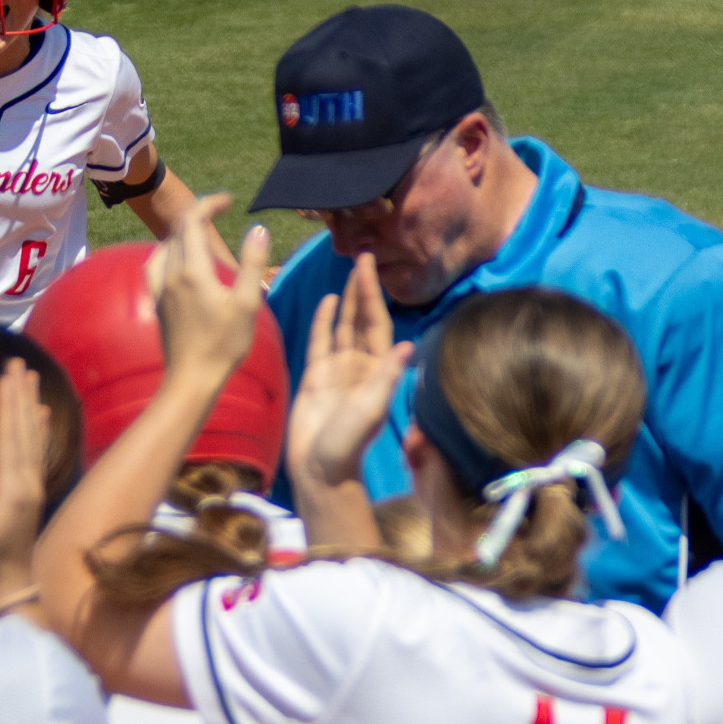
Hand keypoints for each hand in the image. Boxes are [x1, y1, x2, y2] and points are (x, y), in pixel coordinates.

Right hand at [0, 359, 49, 612]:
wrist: (8, 585)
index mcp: (12, 487)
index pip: (7, 436)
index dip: (5, 404)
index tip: (4, 374)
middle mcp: (27, 481)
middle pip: (23, 428)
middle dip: (19, 394)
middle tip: (17, 361)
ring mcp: (32, 485)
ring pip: (32, 435)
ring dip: (29, 404)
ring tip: (31, 377)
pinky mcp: (31, 491)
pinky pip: (37, 450)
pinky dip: (39, 429)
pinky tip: (42, 414)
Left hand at [146, 193, 270, 390]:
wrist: (191, 378)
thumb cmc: (223, 344)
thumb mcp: (247, 303)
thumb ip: (252, 263)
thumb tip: (257, 228)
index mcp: (192, 271)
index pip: (192, 221)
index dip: (209, 203)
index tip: (229, 201)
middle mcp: (170, 274)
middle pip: (178, 231)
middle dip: (198, 214)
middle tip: (221, 211)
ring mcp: (160, 288)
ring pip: (165, 246)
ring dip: (183, 232)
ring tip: (202, 232)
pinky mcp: (157, 302)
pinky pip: (156, 264)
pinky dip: (168, 252)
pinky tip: (178, 261)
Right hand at [285, 254, 413, 491]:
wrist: (320, 467)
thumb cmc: (349, 442)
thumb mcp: (371, 408)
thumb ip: (386, 376)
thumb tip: (407, 344)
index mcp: (377, 370)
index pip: (378, 324)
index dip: (374, 295)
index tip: (372, 268)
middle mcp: (360, 364)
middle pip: (362, 319)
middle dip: (363, 289)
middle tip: (363, 256)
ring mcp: (337, 368)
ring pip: (343, 325)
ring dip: (347, 300)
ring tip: (348, 272)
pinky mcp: (316, 375)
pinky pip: (321, 340)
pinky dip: (325, 320)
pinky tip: (329, 301)